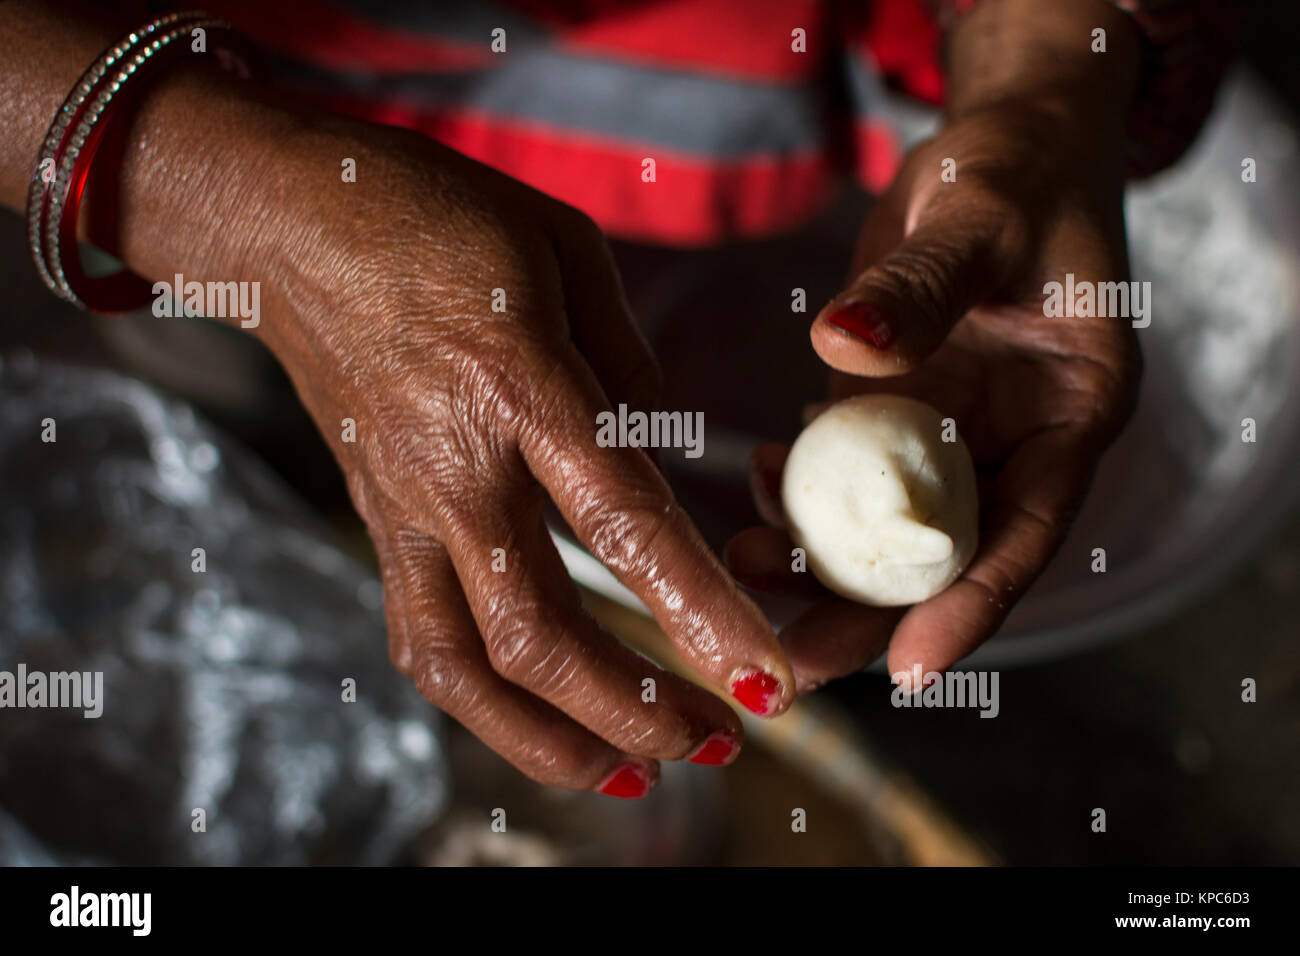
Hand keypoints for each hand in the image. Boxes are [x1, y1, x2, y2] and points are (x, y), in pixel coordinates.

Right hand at [254, 126, 794, 793]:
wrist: (292, 220)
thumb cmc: (441, 217)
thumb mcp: (567, 253)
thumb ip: (628, 370)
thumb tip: (661, 463)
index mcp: (520, 385)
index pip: (626, 525)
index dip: (699, 613)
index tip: (766, 681)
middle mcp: (456, 467)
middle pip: (536, 633)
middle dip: (633, 710)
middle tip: (718, 743)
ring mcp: (402, 506)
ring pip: (462, 666)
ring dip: (548, 739)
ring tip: (631, 771)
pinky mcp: (376, 521)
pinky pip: (423, 635)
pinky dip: (484, 700)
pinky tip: (538, 719)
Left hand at [725, 102, 1141, 691]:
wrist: (999, 147)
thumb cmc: (1017, 172)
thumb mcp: (981, 217)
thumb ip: (923, 285)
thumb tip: (844, 347)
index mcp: (1071, 413)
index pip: (1026, 533)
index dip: (969, 607)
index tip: (908, 670)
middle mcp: (1013, 439)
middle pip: (944, 552)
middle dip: (870, 614)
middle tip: (792, 663)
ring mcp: (950, 429)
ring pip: (886, 523)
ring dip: (818, 556)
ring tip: (743, 564)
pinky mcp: (896, 408)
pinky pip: (846, 469)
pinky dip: (801, 486)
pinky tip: (755, 480)